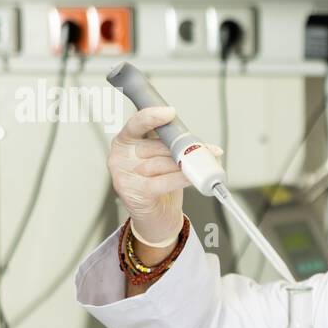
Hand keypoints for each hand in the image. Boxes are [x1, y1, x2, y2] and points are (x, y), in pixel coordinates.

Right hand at [108, 106, 217, 245]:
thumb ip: (166, 142)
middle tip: (207, 149)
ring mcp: (125, 175)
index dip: (152, 117)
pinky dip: (182, 178)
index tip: (171, 112)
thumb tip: (192, 136)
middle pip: (157, 146)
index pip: (136, 124)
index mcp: (124, 141)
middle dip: (185, 147)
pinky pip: (165, 181)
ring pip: (164, 163)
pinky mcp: (135, 192)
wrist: (154, 215)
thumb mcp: (158, 156)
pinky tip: (194, 177)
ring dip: (188, 164)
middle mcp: (120, 156)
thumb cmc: (157, 181)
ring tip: (206, 164)